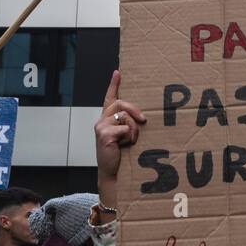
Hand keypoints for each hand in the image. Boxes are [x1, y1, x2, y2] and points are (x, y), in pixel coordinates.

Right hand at [94, 70, 146, 203]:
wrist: (113, 173)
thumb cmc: (121, 156)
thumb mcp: (125, 136)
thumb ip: (128, 124)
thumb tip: (142, 117)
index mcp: (106, 119)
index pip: (109, 98)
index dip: (113, 85)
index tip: (118, 73)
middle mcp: (101, 120)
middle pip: (120, 103)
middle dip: (134, 109)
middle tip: (144, 119)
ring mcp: (101, 126)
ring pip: (125, 116)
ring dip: (134, 129)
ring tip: (131, 141)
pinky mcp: (104, 134)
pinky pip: (125, 128)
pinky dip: (130, 137)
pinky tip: (124, 146)